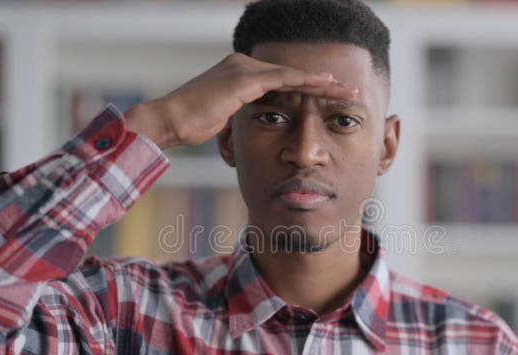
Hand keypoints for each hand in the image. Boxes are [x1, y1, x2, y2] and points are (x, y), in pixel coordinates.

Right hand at [125, 52, 358, 148]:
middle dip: (323, 85)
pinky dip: (308, 82)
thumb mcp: (220, 118)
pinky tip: (328, 85)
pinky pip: (284, 79)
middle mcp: (243, 65)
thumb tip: (252, 126)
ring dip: (323, 84)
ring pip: (293, 75)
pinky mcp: (245, 78)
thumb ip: (239, 115)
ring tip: (348, 91)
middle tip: (349, 91)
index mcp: (239, 74)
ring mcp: (244, 69)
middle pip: (292, 75)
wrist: (168, 121)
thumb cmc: (188, 125)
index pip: (282, 81)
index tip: (330, 99)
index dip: (308, 90)